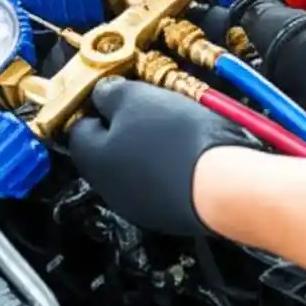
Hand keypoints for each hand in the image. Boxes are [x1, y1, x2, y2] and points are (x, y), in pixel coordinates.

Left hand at [67, 78, 260, 234]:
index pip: (78, 126)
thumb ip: (110, 93)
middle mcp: (110, 188)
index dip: (96, 103)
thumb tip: (102, 92)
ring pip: (138, 166)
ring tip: (178, 125)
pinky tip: (193, 152)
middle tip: (152, 104)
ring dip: (153, 146)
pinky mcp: (171, 215)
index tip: (115, 90)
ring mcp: (141, 206)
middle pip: (109, 148)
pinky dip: (173, 167)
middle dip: (128, 124)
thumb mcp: (136, 98)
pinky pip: (164, 182)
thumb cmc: (179, 142)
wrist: (227, 187)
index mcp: (93, 159)